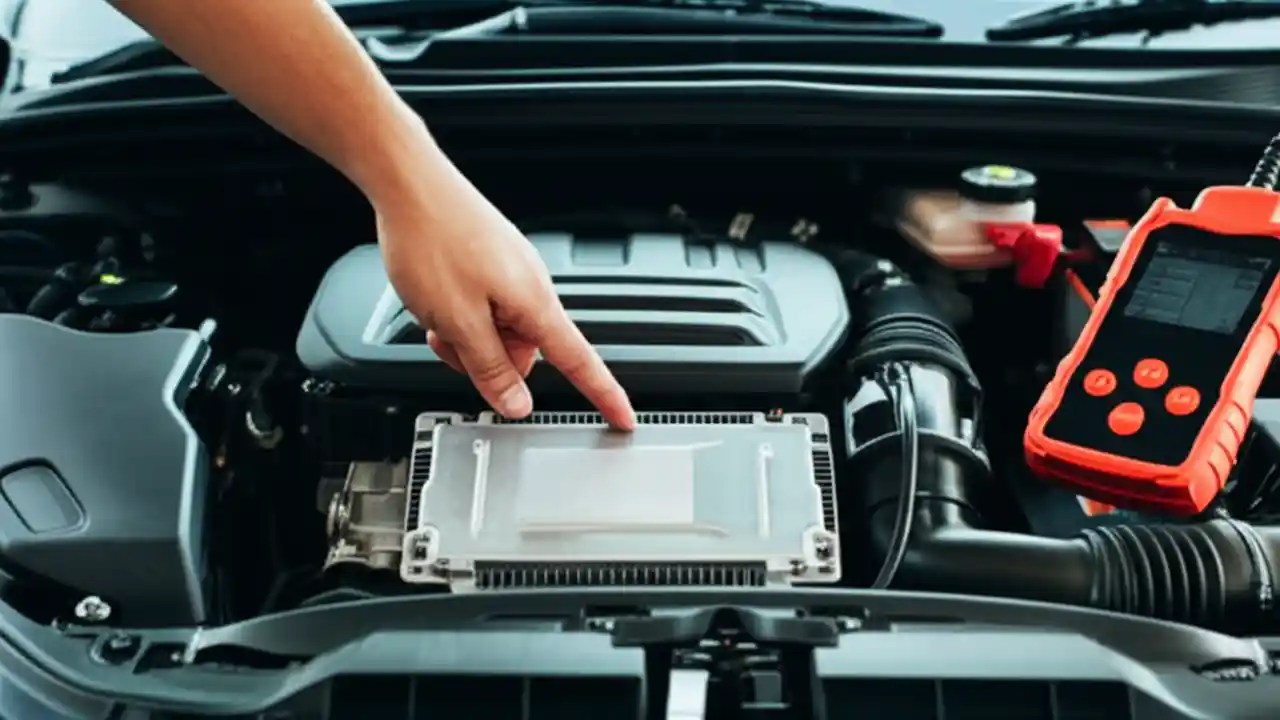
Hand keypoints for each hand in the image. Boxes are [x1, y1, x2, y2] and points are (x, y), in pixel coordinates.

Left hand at [372, 151, 635, 429]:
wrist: (409, 183)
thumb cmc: (432, 240)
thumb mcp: (457, 322)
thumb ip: (490, 369)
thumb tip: (517, 404)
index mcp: (533, 304)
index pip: (580, 362)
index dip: (604, 395)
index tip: (624, 418)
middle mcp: (531, 286)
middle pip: (523, 354)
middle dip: (484, 359)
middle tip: (448, 340)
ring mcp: (512, 272)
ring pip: (497, 333)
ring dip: (465, 336)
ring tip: (437, 313)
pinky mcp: (492, 262)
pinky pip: (485, 307)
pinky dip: (461, 313)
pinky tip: (437, 296)